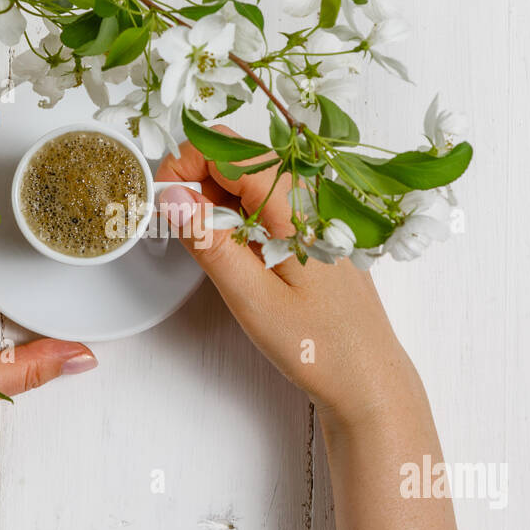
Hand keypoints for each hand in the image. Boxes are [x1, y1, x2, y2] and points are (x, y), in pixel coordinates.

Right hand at [156, 130, 416, 432]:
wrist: (369, 380)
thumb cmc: (318, 347)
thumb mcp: (251, 298)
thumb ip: (210, 241)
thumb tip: (172, 194)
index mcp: (295, 205)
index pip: (229, 149)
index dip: (185, 163)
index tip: (161, 198)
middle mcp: (309, 198)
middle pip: (238, 158)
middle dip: (195, 180)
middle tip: (176, 229)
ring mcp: (313, 214)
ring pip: (250, 182)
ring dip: (215, 200)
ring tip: (206, 248)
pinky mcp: (311, 232)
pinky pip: (267, 205)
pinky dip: (237, 217)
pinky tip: (234, 255)